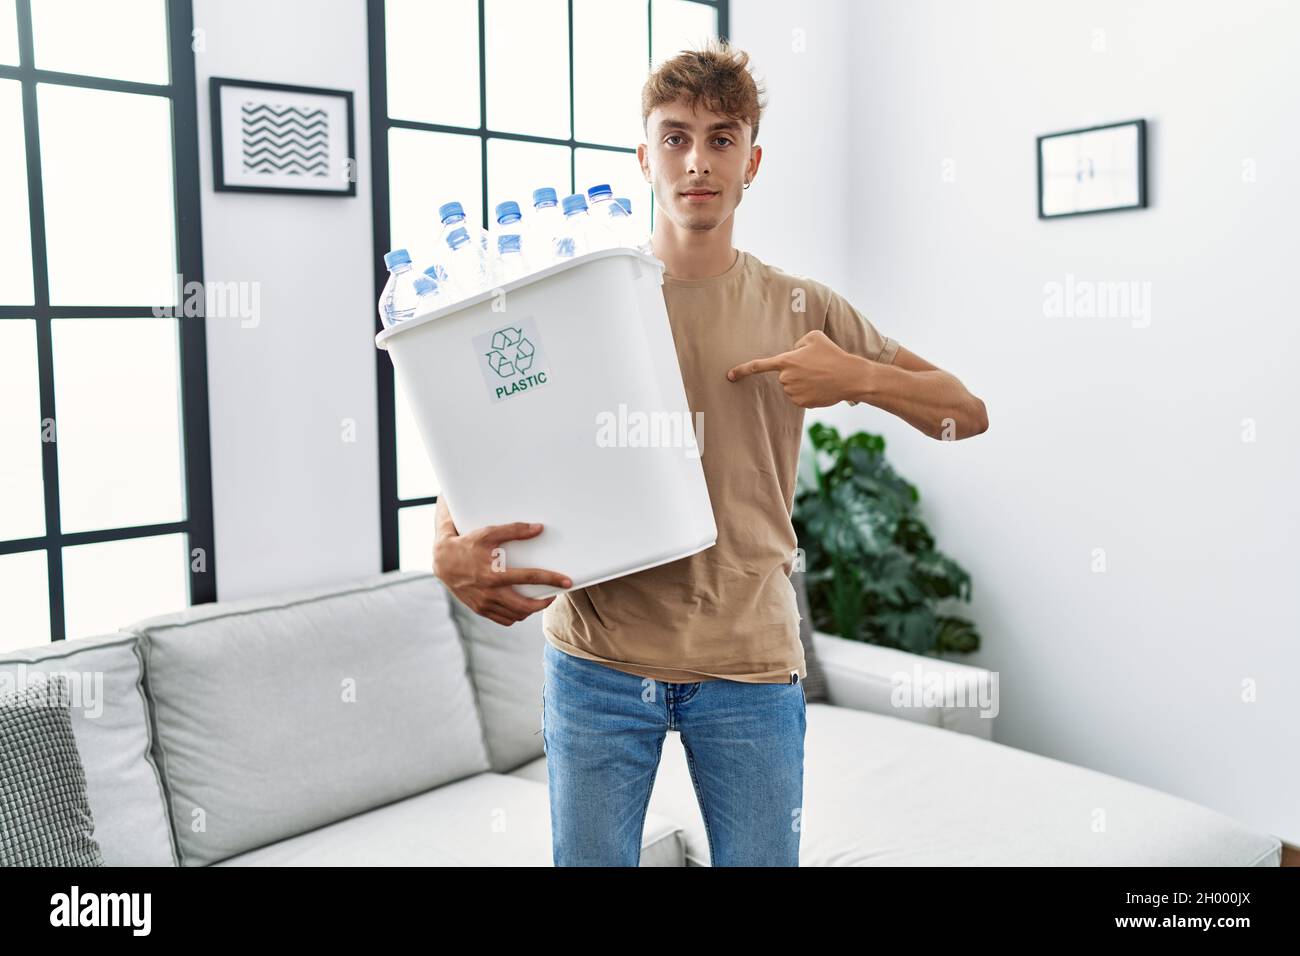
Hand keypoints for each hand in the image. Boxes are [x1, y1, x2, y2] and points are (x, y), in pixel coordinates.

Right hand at [433, 521, 571, 626]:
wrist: (442, 561)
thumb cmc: (466, 544)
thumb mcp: (488, 533)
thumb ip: (514, 530)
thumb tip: (539, 528)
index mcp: (494, 574)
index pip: (530, 578)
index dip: (551, 579)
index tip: (567, 582)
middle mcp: (489, 593)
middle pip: (525, 606)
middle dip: (544, 603)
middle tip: (553, 595)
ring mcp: (484, 604)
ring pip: (516, 616)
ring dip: (531, 610)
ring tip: (539, 600)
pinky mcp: (480, 610)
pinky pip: (504, 620)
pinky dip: (516, 616)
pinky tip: (521, 606)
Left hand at [725, 329, 868, 407]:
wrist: (849, 376)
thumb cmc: (832, 354)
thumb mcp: (814, 337)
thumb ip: (797, 343)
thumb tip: (793, 353)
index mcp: (786, 361)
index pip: (759, 365)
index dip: (743, 370)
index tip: (729, 376)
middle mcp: (786, 378)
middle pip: (784, 374)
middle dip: (796, 370)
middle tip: (815, 366)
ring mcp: (793, 392)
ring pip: (791, 386)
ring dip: (803, 381)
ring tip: (820, 376)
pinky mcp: (802, 403)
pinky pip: (800, 396)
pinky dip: (808, 392)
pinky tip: (820, 387)